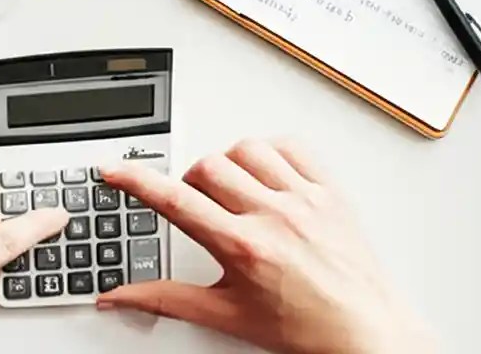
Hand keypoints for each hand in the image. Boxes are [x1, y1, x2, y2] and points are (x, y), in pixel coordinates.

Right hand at [97, 140, 434, 353]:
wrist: (366, 334)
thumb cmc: (304, 329)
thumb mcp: (225, 316)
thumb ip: (165, 300)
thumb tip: (120, 298)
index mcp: (243, 247)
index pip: (175, 200)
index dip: (136, 180)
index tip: (115, 170)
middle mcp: (274, 217)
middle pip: (207, 168)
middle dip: (190, 182)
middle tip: (196, 204)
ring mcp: (305, 200)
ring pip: (246, 149)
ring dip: (229, 163)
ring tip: (232, 189)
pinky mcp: (331, 192)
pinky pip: (293, 147)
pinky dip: (272, 151)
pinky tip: (267, 172)